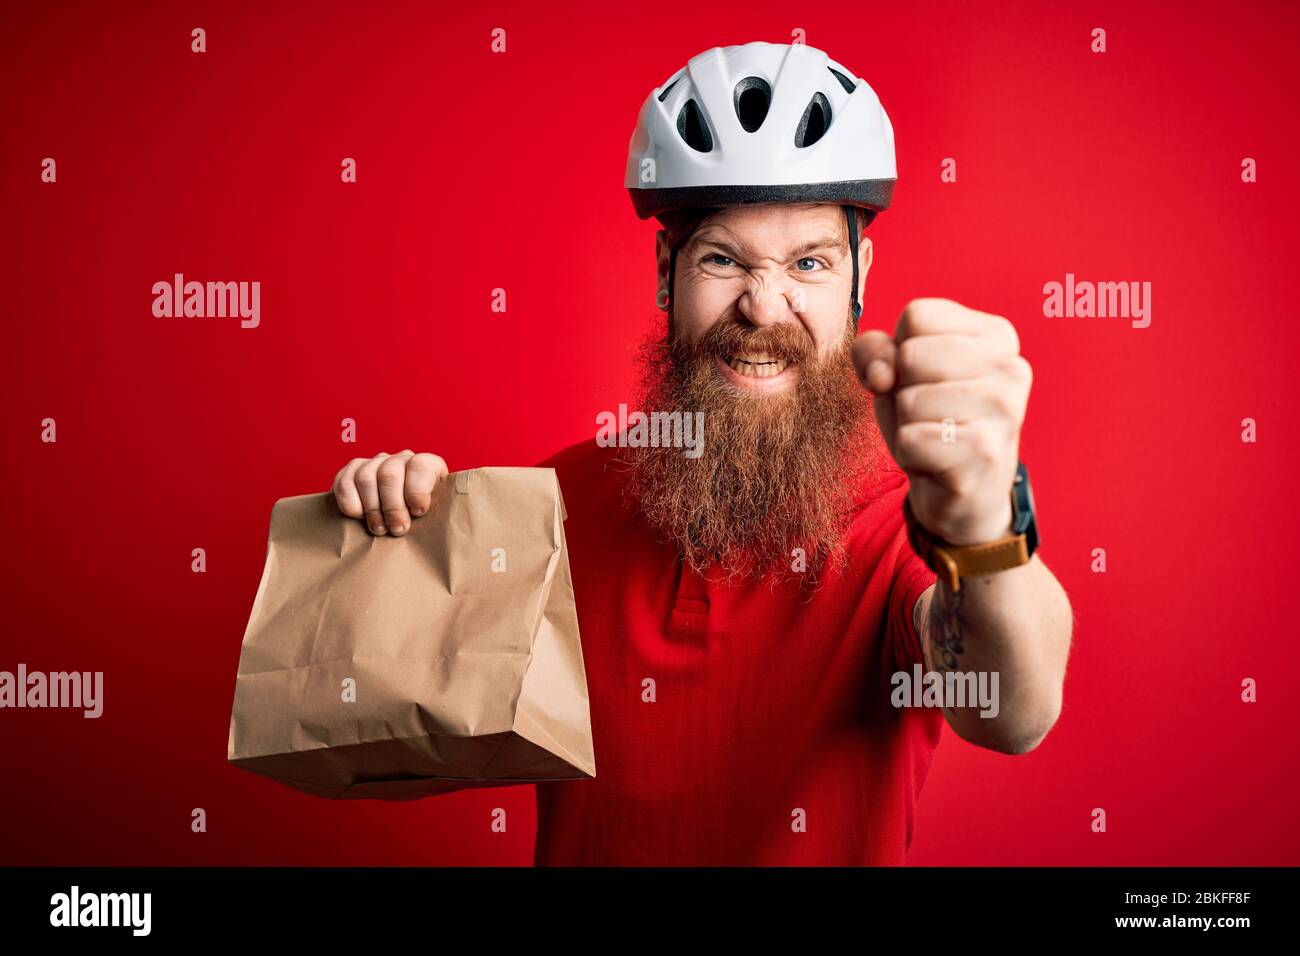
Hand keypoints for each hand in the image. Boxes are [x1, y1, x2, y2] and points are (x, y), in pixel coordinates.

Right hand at [331, 450, 448, 535]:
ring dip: (372, 509)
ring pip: (366, 478)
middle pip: (390, 474)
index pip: (420, 465)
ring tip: (380, 529)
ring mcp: (375, 463)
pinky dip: (350, 502)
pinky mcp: (352, 471)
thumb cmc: (423, 523)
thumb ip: (442, 519)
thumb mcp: (439, 518)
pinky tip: (359, 516)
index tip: (418, 513)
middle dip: (392, 507)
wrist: (400, 523)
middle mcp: (400, 459)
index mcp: (428, 465)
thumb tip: (444, 535)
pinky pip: (344, 481)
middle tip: (397, 529)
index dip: (417, 491)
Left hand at [852, 298, 1031, 545]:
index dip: (902, 351)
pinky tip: (936, 463)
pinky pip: (911, 440)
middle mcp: (1011, 366)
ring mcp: (1004, 409)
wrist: (963, 496)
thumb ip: (873, 352)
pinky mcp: (986, 452)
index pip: (917, 315)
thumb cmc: (931, 423)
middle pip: (911, 354)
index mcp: (996, 335)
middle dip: (903, 391)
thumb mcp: (896, 376)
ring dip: (906, 426)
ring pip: (909, 399)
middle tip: (930, 416)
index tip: (925, 379)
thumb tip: (880, 374)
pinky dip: (910, 455)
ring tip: (935, 439)